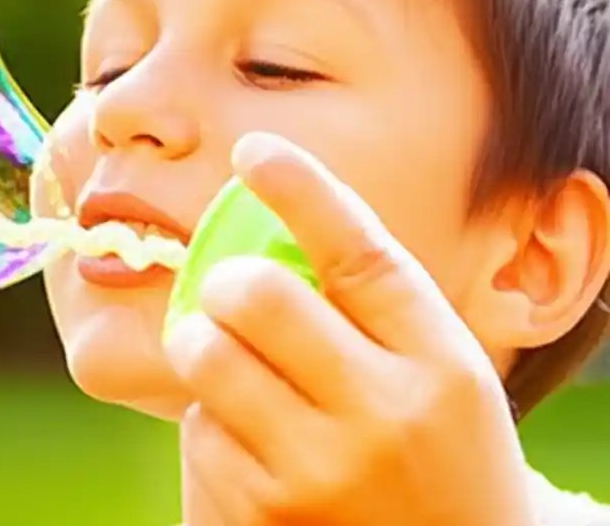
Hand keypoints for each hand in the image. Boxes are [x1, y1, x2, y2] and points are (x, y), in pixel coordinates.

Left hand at [166, 132, 535, 525]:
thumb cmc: (434, 454)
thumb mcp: (440, 378)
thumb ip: (375, 311)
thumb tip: (275, 223)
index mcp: (442, 367)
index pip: (362, 255)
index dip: (302, 191)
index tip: (254, 151)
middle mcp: (385, 416)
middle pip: (260, 295)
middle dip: (227, 284)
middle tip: (231, 297)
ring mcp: (321, 471)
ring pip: (208, 356)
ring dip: (203, 347)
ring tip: (233, 366)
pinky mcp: (264, 514)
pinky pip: (197, 428)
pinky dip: (210, 422)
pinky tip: (250, 444)